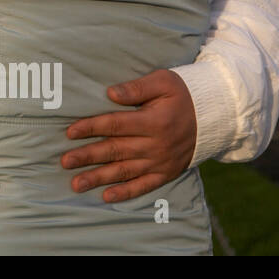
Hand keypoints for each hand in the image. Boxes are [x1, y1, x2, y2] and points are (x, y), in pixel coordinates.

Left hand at [61, 69, 196, 202]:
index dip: (91, 127)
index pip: (116, 124)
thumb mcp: (163, 82)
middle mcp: (156, 144)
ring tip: (76, 184)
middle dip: (88, 156)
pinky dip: (126, 193)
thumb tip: (111, 93)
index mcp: (154, 121)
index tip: (70, 132)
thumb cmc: (182, 95)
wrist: (213, 116)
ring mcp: (161, 162)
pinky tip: (107, 197)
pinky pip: (144, 185)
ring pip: (125, 171)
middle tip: (65, 161)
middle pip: (116, 150)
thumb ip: (137, 88)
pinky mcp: (167, 173)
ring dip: (99, 178)